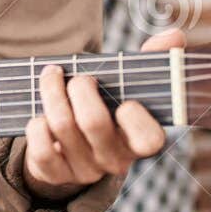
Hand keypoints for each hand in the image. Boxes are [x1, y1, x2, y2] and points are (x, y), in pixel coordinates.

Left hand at [21, 27, 178, 202]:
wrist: (70, 148)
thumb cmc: (107, 107)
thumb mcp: (130, 87)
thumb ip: (154, 60)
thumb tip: (175, 36)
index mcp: (139, 140)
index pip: (149, 140)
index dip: (137, 119)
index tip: (126, 102)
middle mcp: (114, 160)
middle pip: (93, 121)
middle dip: (80, 88)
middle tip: (78, 77)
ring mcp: (84, 170)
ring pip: (62, 126)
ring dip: (51, 93)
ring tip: (51, 76)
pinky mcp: (55, 175)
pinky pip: (42, 150)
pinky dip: (36, 127)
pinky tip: (39, 116)